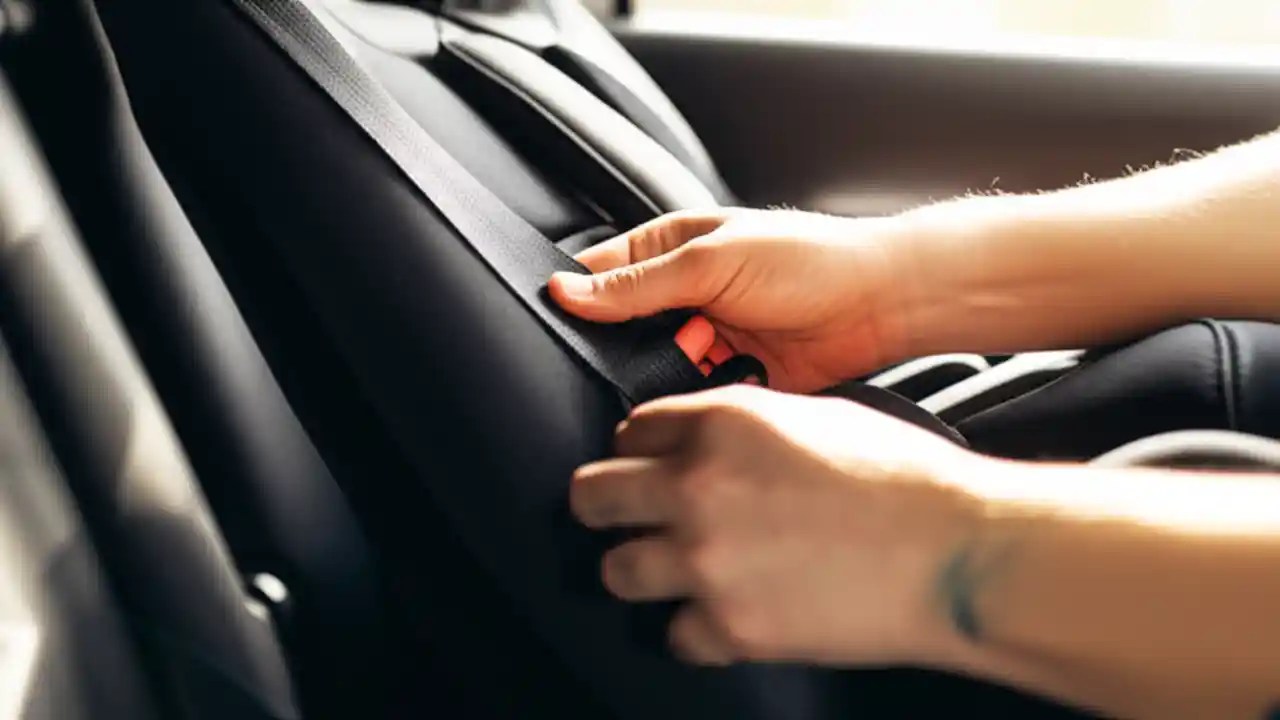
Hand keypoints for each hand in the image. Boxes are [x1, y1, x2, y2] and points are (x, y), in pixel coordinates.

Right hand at [548, 209, 914, 392]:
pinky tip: (716, 383)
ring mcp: (706, 335)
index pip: (600, 275)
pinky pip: (692, 394)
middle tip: (662, 340)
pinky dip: (697, 395)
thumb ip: (637, 285)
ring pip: (655, 368)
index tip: (568, 323)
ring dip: (669, 370)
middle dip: (630, 346)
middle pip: (623, 330)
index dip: (580, 299)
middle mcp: (683, 293)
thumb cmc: (809, 260)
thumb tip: (567, 290)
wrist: (879, 303)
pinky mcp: (730, 374)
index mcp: (670, 249)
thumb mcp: (710, 262)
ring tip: (702, 354)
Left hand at [569, 385, 984, 666]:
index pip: (630, 430)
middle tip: (629, 517)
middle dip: (608, 506)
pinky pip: (675, 635)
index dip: (639, 450)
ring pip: (615, 571)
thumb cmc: (903, 480)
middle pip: (593, 496)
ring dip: (642, 570)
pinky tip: (728, 614)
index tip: (648, 465)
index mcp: (722, 423)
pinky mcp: (729, 625)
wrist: (956, 552)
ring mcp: (706, 560)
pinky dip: (698, 629)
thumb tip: (702, 437)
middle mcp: (697, 486)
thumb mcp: (815, 415)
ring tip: (676, 570)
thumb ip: (741, 423)